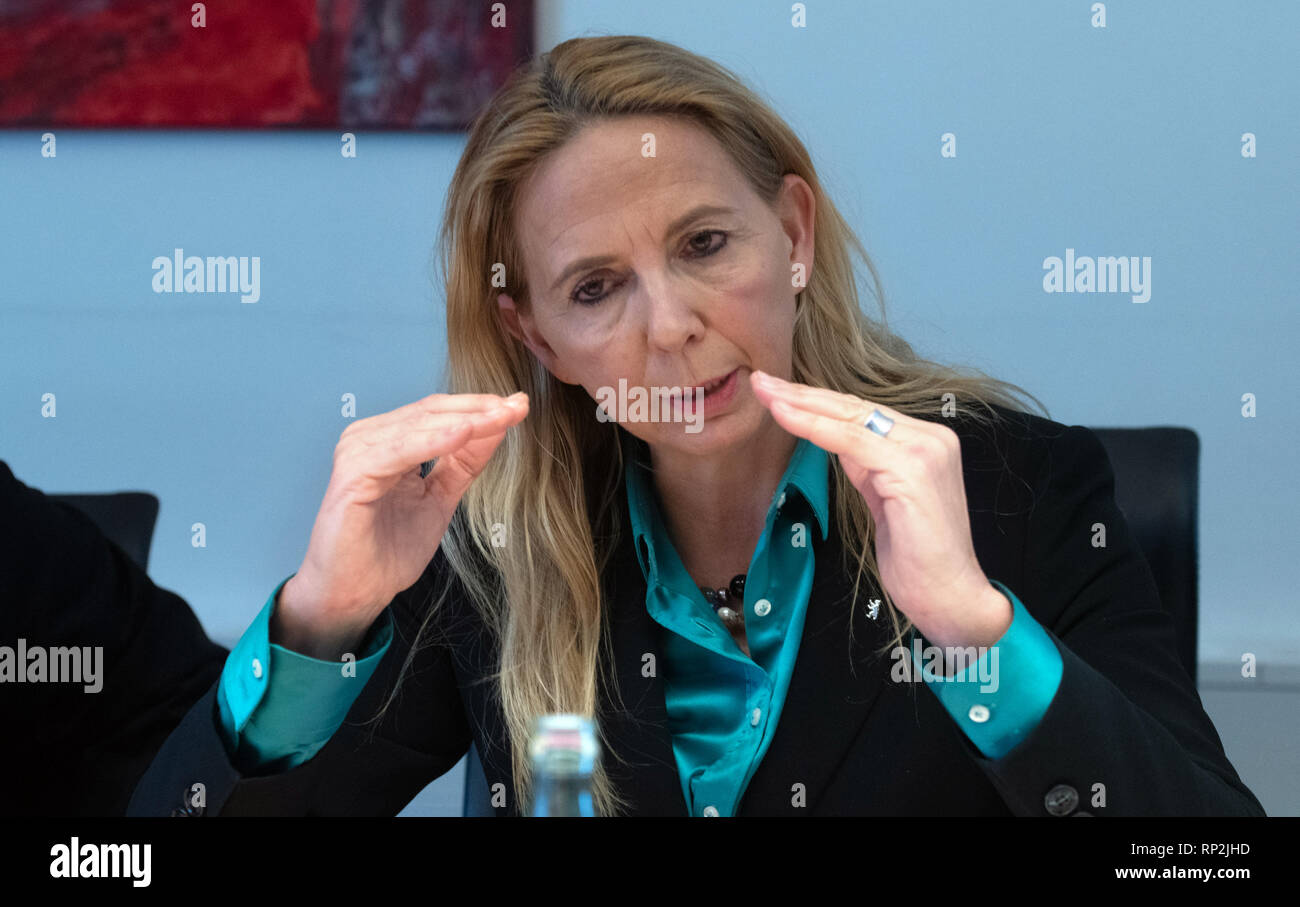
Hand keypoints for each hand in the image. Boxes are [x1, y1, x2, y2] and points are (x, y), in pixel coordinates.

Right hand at [277, 391, 528, 657]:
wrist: (354, 594)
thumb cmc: (388, 551)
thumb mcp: (440, 499)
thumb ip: (464, 463)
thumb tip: (498, 426)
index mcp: (388, 441)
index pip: (439, 414)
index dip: (480, 407)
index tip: (519, 406)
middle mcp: (370, 439)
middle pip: (431, 412)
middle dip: (479, 409)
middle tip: (518, 406)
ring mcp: (358, 453)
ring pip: (420, 426)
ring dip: (465, 420)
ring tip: (500, 416)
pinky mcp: (352, 474)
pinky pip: (399, 451)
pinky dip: (433, 441)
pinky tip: (464, 434)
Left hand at [748, 370, 1009, 649]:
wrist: (948, 596)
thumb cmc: (918, 558)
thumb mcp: (884, 498)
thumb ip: (866, 465)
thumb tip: (837, 440)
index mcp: (927, 441)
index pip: (862, 413)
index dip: (818, 401)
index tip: (779, 393)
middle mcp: (930, 437)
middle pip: (853, 408)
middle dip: (803, 393)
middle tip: (761, 381)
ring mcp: (924, 450)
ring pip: (849, 419)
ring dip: (801, 404)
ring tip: (766, 393)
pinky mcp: (911, 469)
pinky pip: (850, 442)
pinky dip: (814, 428)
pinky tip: (785, 417)